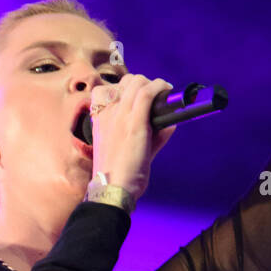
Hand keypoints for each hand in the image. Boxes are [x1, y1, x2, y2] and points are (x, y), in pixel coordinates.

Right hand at [89, 74, 176, 204]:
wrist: (113, 189)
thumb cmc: (120, 175)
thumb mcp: (126, 150)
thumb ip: (150, 135)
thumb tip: (170, 123)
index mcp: (100, 119)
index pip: (106, 90)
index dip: (125, 89)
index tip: (137, 98)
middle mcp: (108, 113)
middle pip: (126, 82)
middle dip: (143, 84)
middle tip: (155, 96)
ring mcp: (120, 116)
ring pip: (138, 82)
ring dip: (154, 84)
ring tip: (163, 93)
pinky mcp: (135, 124)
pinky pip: (147, 93)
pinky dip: (160, 87)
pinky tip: (168, 90)